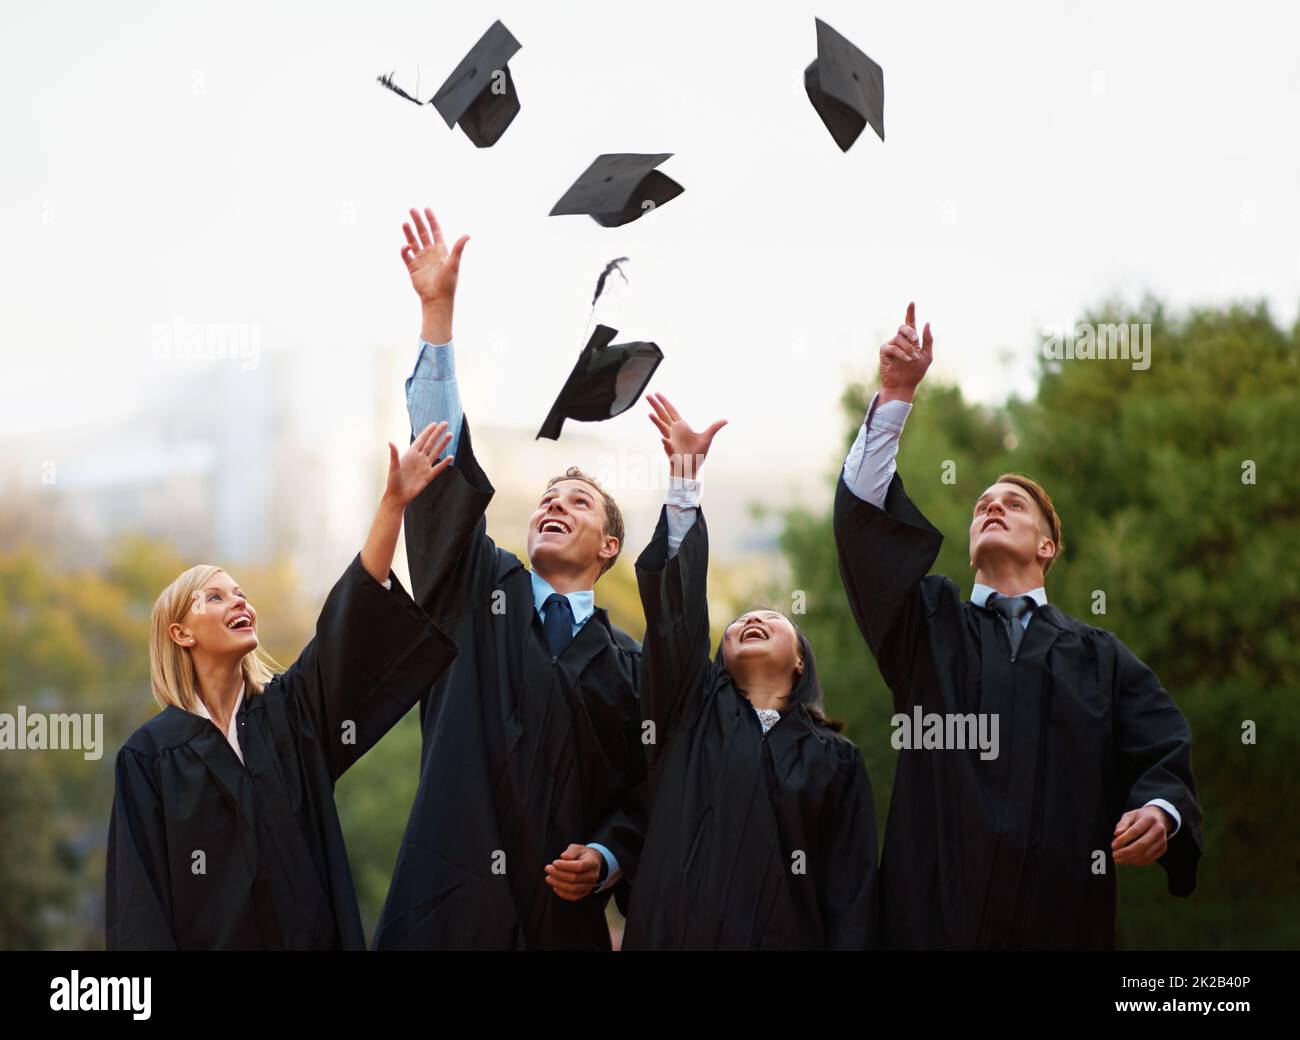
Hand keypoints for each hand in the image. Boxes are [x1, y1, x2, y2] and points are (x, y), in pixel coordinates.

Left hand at [385, 421, 453, 505]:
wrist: (398, 496)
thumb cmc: (393, 481)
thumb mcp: (393, 466)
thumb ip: (394, 454)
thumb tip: (390, 442)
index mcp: (410, 454)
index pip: (421, 440)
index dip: (427, 431)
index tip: (434, 424)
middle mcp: (419, 458)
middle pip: (431, 443)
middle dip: (438, 433)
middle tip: (445, 424)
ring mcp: (424, 467)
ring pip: (436, 452)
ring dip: (443, 444)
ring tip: (450, 435)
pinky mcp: (428, 476)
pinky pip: (438, 468)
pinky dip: (444, 463)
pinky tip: (450, 457)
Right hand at [400, 206, 468, 342]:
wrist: (437, 299)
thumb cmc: (448, 283)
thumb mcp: (454, 263)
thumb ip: (459, 248)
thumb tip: (468, 235)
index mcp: (441, 250)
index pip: (435, 231)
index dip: (431, 220)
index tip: (426, 209)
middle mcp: (430, 253)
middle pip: (423, 233)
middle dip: (418, 221)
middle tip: (412, 209)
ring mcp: (421, 260)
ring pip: (413, 242)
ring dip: (409, 232)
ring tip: (405, 223)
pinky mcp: (412, 268)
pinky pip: (406, 256)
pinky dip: (404, 250)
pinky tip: (405, 247)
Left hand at [544, 844, 603, 900]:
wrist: (592, 862)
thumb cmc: (582, 854)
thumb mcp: (578, 848)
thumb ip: (571, 851)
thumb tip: (564, 857)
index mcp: (593, 863)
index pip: (579, 866)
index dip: (565, 866)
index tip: (554, 862)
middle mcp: (593, 876)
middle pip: (575, 878)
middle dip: (559, 874)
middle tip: (548, 868)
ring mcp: (590, 886)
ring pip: (573, 889)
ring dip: (558, 884)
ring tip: (549, 878)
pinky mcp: (585, 892)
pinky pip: (574, 897)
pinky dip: (563, 893)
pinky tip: (555, 886)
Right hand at [647, 392, 726, 480]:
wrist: (690, 469)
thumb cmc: (697, 455)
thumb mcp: (707, 438)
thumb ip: (714, 428)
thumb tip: (726, 420)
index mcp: (681, 426)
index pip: (671, 411)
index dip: (664, 402)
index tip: (657, 393)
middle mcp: (674, 432)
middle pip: (663, 416)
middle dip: (656, 406)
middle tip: (647, 395)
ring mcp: (671, 441)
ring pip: (662, 429)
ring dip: (656, 421)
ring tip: (649, 414)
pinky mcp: (672, 452)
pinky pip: (668, 446)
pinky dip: (666, 443)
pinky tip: (664, 439)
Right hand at [878, 301, 933, 403]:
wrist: (904, 386)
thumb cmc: (915, 373)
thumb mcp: (927, 356)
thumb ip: (928, 340)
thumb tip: (927, 322)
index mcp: (910, 340)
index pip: (910, 323)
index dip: (910, 312)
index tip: (912, 302)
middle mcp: (900, 341)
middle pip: (903, 327)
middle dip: (910, 332)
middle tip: (916, 340)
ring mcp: (891, 346)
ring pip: (899, 339)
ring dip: (909, 349)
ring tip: (913, 359)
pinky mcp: (884, 353)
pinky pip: (892, 348)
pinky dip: (902, 353)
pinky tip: (908, 360)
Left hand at [1111, 806, 1171, 865]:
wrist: (1158, 819)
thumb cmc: (1140, 817)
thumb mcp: (1130, 815)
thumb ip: (1122, 824)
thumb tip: (1116, 834)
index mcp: (1149, 819)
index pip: (1135, 831)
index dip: (1123, 840)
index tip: (1113, 845)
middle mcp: (1158, 830)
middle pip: (1142, 845)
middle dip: (1126, 852)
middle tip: (1114, 855)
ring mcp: (1162, 841)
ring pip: (1146, 854)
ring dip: (1130, 859)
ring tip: (1118, 859)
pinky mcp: (1162, 849)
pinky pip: (1149, 859)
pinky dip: (1137, 862)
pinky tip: (1127, 860)